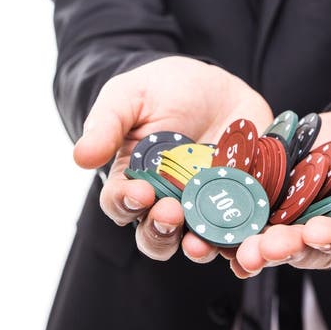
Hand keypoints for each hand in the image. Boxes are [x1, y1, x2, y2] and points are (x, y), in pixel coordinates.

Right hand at [73, 55, 272, 263]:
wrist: (211, 83)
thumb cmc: (160, 89)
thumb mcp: (129, 96)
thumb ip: (107, 124)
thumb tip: (81, 157)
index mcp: (133, 181)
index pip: (121, 204)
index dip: (126, 203)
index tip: (139, 192)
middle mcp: (166, 202)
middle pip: (157, 235)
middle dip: (161, 230)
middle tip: (171, 212)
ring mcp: (204, 205)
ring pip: (199, 241)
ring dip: (201, 247)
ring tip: (203, 241)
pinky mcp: (240, 199)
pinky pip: (242, 228)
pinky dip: (245, 239)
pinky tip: (249, 238)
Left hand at [229, 92, 330, 277]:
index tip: (315, 232)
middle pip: (313, 246)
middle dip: (285, 249)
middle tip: (258, 250)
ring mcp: (309, 213)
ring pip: (279, 236)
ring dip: (253, 242)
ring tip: (226, 244)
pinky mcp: (283, 194)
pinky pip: (258, 208)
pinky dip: (236, 213)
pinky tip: (210, 212)